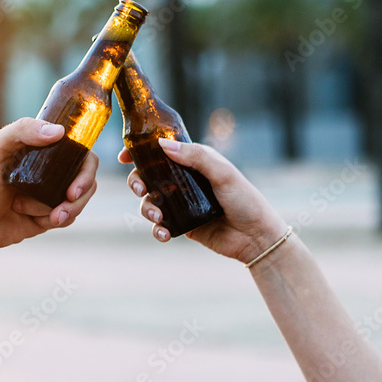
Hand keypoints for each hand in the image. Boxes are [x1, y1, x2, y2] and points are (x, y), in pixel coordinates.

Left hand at [0, 117, 98, 252]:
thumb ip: (21, 131)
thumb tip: (58, 132)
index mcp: (42, 148)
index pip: (78, 147)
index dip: (86, 163)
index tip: (76, 180)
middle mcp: (51, 168)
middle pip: (87, 174)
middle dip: (83, 188)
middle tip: (69, 198)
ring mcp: (52, 192)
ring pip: (81, 198)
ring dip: (67, 208)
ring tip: (47, 216)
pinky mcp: (50, 214)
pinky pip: (69, 217)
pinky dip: (58, 219)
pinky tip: (39, 220)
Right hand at [119, 139, 285, 262]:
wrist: (256, 237)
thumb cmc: (245, 199)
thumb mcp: (223, 172)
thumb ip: (195, 156)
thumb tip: (162, 144)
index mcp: (192, 163)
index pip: (161, 152)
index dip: (140, 152)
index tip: (124, 156)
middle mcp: (183, 181)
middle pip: (148, 177)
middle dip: (136, 182)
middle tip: (139, 189)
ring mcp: (181, 204)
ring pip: (150, 202)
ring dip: (147, 208)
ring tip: (158, 216)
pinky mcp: (182, 226)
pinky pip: (160, 226)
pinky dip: (157, 230)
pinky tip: (165, 234)